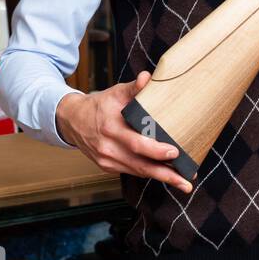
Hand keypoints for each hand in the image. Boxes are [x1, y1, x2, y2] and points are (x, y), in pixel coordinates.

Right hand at [56, 71, 193, 192]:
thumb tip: (148, 78)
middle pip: (140, 164)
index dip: (155, 150)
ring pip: (137, 171)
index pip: (136, 142)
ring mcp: (106, 159)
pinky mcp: (107, 166)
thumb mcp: (116, 93)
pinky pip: (131, 171)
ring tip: (182, 182)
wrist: (73, 120)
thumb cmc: (100, 105)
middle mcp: (108, 147)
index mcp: (111, 127)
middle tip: (185, 180)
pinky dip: (148, 173)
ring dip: (161, 178)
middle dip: (165, 174)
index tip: (175, 152)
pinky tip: (165, 175)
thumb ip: (134, 87)